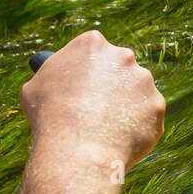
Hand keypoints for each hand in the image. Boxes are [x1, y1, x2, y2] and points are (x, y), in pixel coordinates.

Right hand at [20, 30, 164, 174]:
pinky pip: (148, 117)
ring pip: (137, 93)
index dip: (88, 72)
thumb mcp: (35, 88)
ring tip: (107, 130)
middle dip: (112, 86)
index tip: (86, 87)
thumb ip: (53, 76)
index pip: (94, 52)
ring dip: (127, 107)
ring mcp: (143, 80)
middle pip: (119, 69)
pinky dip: (137, 129)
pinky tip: (120, 140)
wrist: (78, 149)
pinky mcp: (157, 106)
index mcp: (92, 44)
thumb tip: (58, 79)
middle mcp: (122, 56)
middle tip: (100, 109)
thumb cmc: (50, 119)